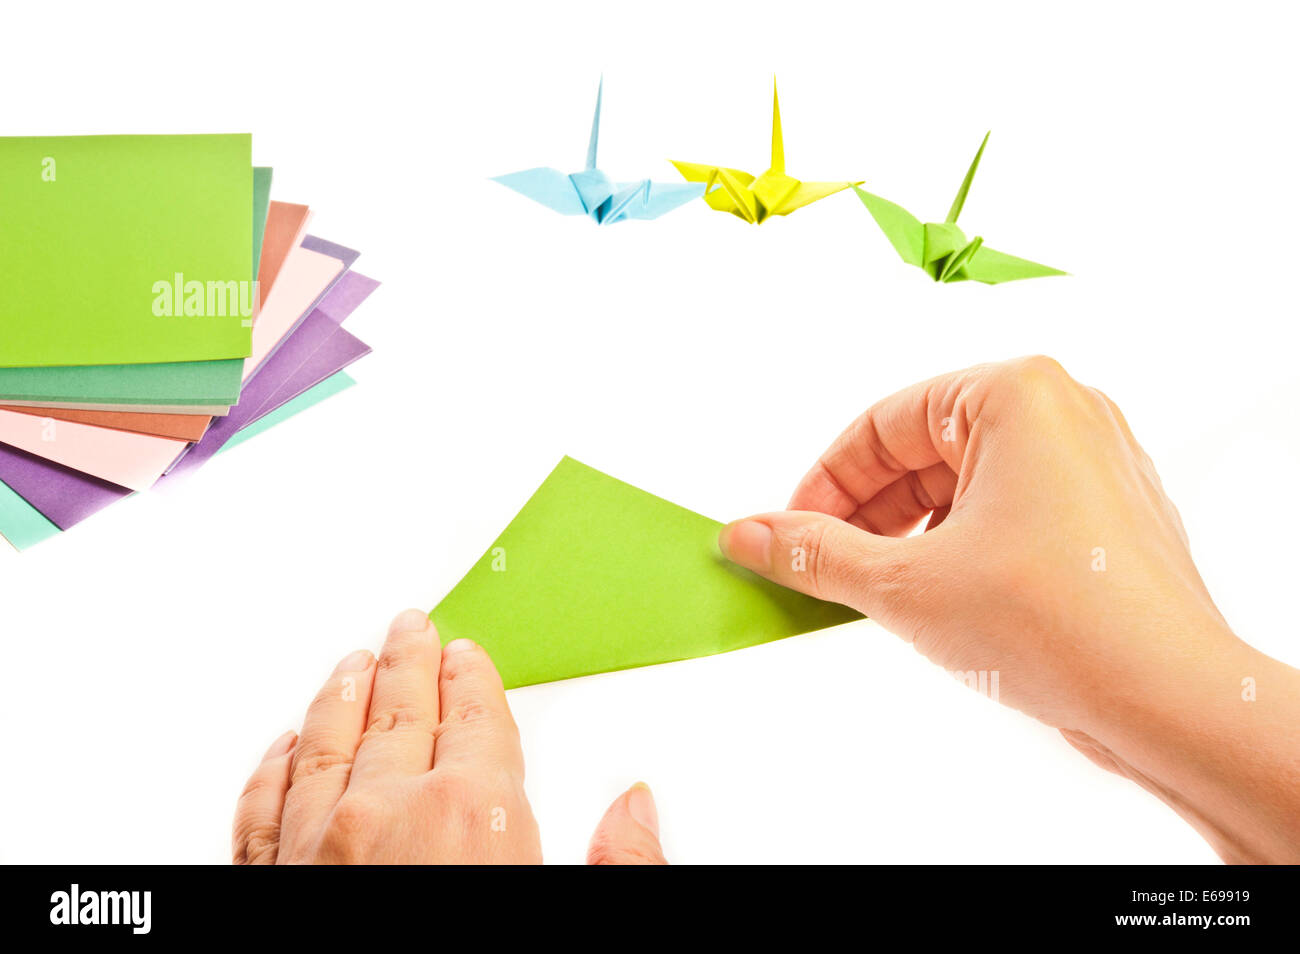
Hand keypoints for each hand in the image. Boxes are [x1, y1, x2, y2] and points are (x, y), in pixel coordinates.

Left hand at [233, 609, 666, 864]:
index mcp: (469, 819)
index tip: (469, 653)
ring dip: (338, 696)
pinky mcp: (263, 887)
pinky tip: (283, 746)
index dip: (474, 680)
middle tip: (411, 630)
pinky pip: (262, 805)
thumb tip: (635, 808)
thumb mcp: (576, 919)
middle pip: (397, 713)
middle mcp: (381, 818)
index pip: (476, 720)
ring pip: (322, 745)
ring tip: (350, 664)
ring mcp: (312, 852)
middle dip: (407, 665)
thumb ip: (620, 865)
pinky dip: (274, 766)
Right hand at [720, 356, 1299, 862]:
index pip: (883, 425)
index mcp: (1015, 395)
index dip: (824, 484)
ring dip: (908, 535)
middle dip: (865, 515)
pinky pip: (1007, 511)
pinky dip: (958, 546)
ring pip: (965, 484)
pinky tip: (934, 599)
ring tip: (876, 592)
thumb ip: (815, 553)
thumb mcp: (906, 583)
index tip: (788, 531)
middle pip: (924, 451)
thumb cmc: (1060, 622)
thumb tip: (750, 536)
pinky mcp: (1105, 514)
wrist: (1169, 699)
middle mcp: (1062, 413)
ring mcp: (1092, 464)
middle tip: (821, 567)